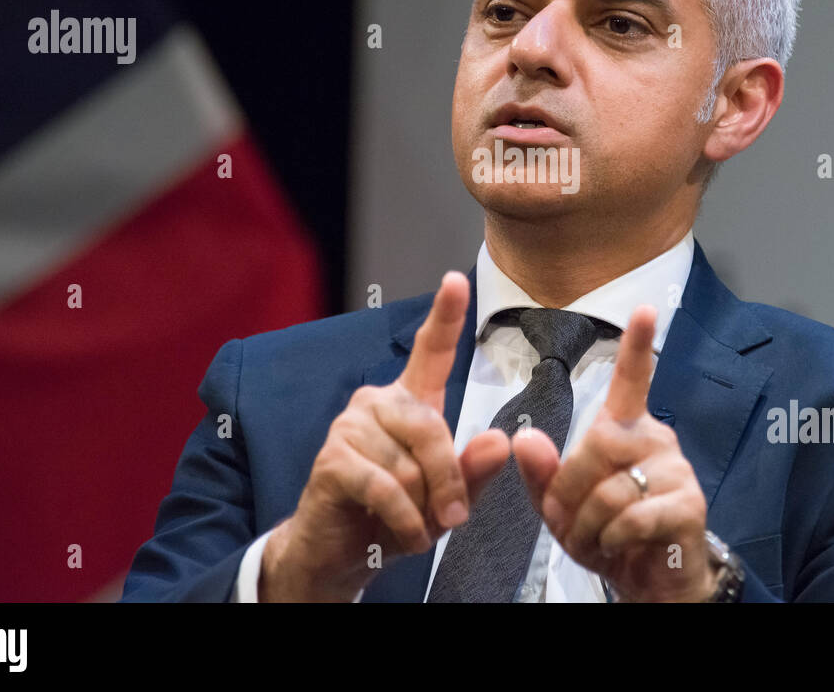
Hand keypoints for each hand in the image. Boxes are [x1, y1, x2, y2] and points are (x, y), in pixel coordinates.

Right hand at [260, 272, 510, 600]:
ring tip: (411, 523)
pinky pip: (386, 487)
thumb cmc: (397, 516)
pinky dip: (403, 519)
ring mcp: (350, 427)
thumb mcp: (448, 497)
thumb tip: (501, 440)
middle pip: (431, 428)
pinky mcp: (332, 459)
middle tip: (451, 517)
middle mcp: (377, 402)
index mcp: (410, 401)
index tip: (454, 280)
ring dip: (421, 509)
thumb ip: (475, 470)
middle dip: (448, 481)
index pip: (431, 350)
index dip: (445, 315)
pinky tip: (402, 534)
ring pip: (410, 467)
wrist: (342, 554)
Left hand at [512, 305, 715, 601]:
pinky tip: (618, 547)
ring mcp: (678, 472)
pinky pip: (633, 517)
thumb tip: (524, 438)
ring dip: (588, 525)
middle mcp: (657, 440)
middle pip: (598, 442)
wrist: (650, 584)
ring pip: (612, 488)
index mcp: (626, 430)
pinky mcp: (689, 507)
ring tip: (595, 540)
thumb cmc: (608, 535)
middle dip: (569, 488)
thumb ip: (541, 474)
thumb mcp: (561, 507)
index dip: (636, 345)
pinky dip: (611, 540)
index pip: (632, 379)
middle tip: (567, 521)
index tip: (644, 308)